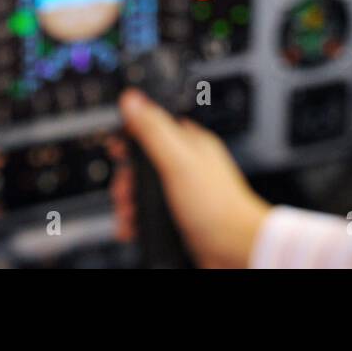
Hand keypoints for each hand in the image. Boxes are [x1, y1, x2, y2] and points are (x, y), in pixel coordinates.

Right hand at [112, 88, 270, 267]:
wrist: (235, 250)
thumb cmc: (217, 205)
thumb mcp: (178, 161)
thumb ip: (153, 130)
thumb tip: (132, 100)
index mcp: (190, 143)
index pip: (154, 126)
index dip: (132, 134)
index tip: (116, 147)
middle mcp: (188, 166)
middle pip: (144, 162)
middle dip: (127, 177)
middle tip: (123, 189)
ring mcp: (184, 192)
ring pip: (145, 190)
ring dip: (129, 201)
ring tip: (126, 212)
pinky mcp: (180, 216)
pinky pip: (150, 213)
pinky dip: (137, 219)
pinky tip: (131, 226)